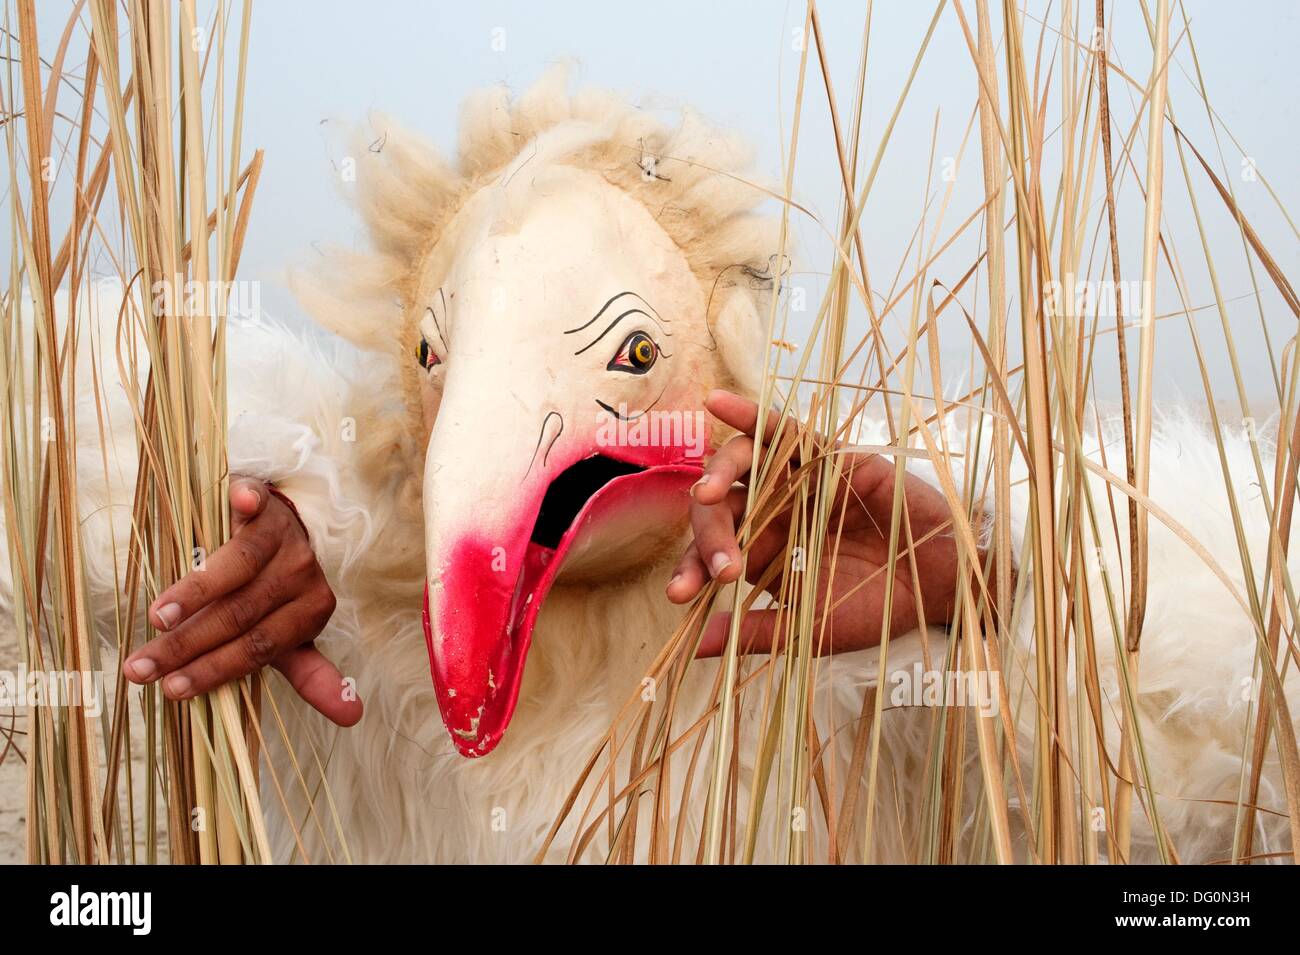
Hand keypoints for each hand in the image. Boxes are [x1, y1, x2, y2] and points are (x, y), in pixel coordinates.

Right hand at [123, 477, 361, 725]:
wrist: (281, 529)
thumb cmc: (274, 592)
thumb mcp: (290, 634)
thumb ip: (311, 673)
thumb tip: (354, 719)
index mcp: (312, 611)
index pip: (258, 648)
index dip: (215, 670)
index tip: (173, 690)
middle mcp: (303, 574)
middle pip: (240, 615)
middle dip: (187, 646)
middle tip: (142, 668)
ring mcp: (285, 536)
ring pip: (237, 569)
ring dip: (194, 594)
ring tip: (158, 617)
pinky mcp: (266, 504)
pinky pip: (257, 505)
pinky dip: (247, 503)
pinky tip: (238, 501)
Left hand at [667, 390, 985, 656]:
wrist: (940, 585)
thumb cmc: (876, 609)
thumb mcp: (811, 629)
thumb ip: (757, 633)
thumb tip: (696, 647)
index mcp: (763, 553)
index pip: (712, 551)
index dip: (692, 569)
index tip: (682, 596)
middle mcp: (773, 512)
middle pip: (722, 506)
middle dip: (708, 533)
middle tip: (719, 565)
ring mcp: (798, 482)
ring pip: (745, 464)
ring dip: (719, 473)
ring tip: (706, 495)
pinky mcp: (828, 457)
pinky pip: (784, 431)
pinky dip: (751, 416)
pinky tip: (719, 403)